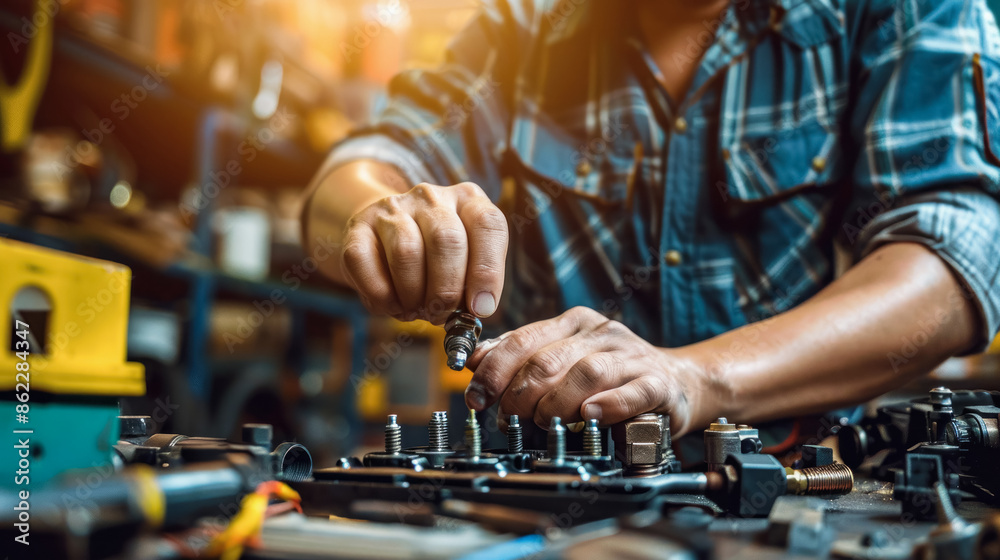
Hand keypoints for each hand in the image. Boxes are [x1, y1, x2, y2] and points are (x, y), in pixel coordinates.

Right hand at [340, 182, 508, 323]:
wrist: (385, 238)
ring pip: (406, 252)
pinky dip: (380, 294)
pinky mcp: (359, 226)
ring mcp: (392, 208)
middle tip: (440, 314)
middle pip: (447, 240)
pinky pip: (364, 261)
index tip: (481, 307)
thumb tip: (477, 309)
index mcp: (468, 200)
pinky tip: (390, 304)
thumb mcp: (464, 263)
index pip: (488, 224)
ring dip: (413, 294)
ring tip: (415, 310)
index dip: (487, 270)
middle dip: (446, 289)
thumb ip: (475, 284)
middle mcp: (432, 197)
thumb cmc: (434, 260)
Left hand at [464, 306, 706, 434]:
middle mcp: (601, 333)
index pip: (523, 340)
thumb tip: (473, 358)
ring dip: (556, 402)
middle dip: (519, 394)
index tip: (476, 397)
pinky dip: (608, 404)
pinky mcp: (657, 382)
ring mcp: (631, 355)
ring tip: (542, 422)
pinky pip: (632, 391)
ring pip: (586, 373)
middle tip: (508, 419)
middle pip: (549, 359)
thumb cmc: (614, 375)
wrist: (679, 382)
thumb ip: (521, 357)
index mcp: (573, 323)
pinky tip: (590, 414)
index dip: (494, 370)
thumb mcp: (564, 358)